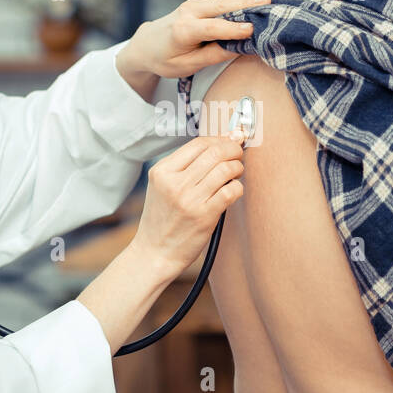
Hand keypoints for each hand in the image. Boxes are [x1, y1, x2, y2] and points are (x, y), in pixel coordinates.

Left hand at [122, 0, 269, 78]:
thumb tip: (241, 47)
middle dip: (247, 4)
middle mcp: (190, 11)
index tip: (254, 30)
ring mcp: (196, 2)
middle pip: (222, 7)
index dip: (233, 29)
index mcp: (184, 30)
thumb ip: (213, 55)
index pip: (213, 28)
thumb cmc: (167, 58)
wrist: (148, 43)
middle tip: (270, 2)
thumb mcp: (187, 65)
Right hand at [131, 132, 246, 277]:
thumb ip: (185, 166)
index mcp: (162, 172)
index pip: (198, 144)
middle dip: (233, 149)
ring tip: (236, 173)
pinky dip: (238, 187)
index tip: (229, 141)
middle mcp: (174, 183)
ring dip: (238, 168)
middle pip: (214, 152)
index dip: (220, 139)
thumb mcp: (162, 186)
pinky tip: (234, 191)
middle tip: (238, 155)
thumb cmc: (162, 219)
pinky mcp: (204, 216)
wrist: (154, 253)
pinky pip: (231, 190)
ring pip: (225, 169)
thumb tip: (220, 142)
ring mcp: (189, 200)